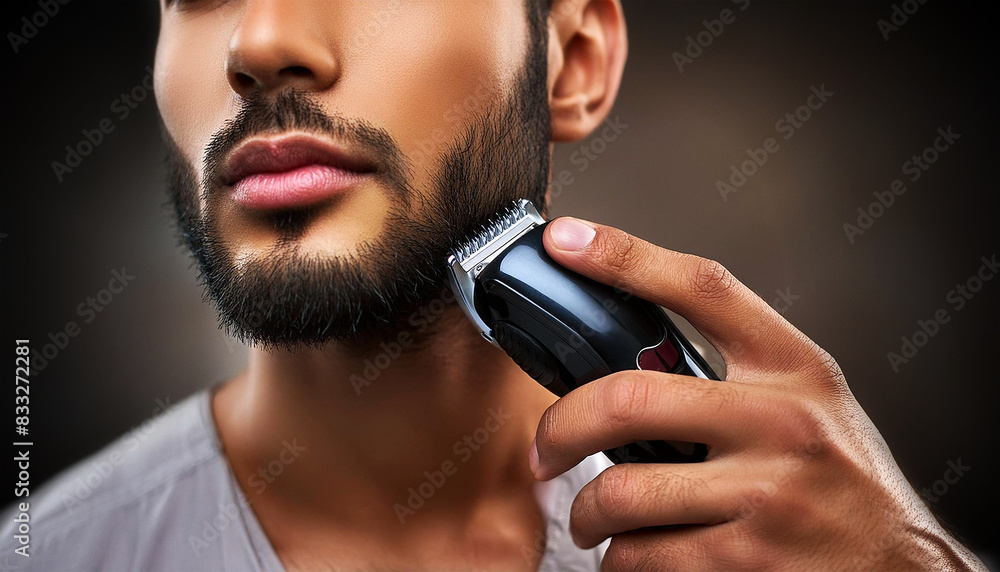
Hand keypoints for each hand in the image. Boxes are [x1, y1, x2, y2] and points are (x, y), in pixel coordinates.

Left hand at [530, 217, 984, 570]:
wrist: (904, 566)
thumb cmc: (841, 480)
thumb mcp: (808, 402)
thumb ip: (736, 374)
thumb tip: (623, 359)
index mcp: (794, 366)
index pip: (700, 286)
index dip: (621, 255)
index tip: (563, 240)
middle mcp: (783, 420)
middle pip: (627, 397)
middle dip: (559, 428)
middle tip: (543, 450)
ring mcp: (768, 493)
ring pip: (622, 493)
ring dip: (589, 514)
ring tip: (597, 519)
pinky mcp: (749, 559)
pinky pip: (642, 555)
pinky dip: (622, 558)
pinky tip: (638, 553)